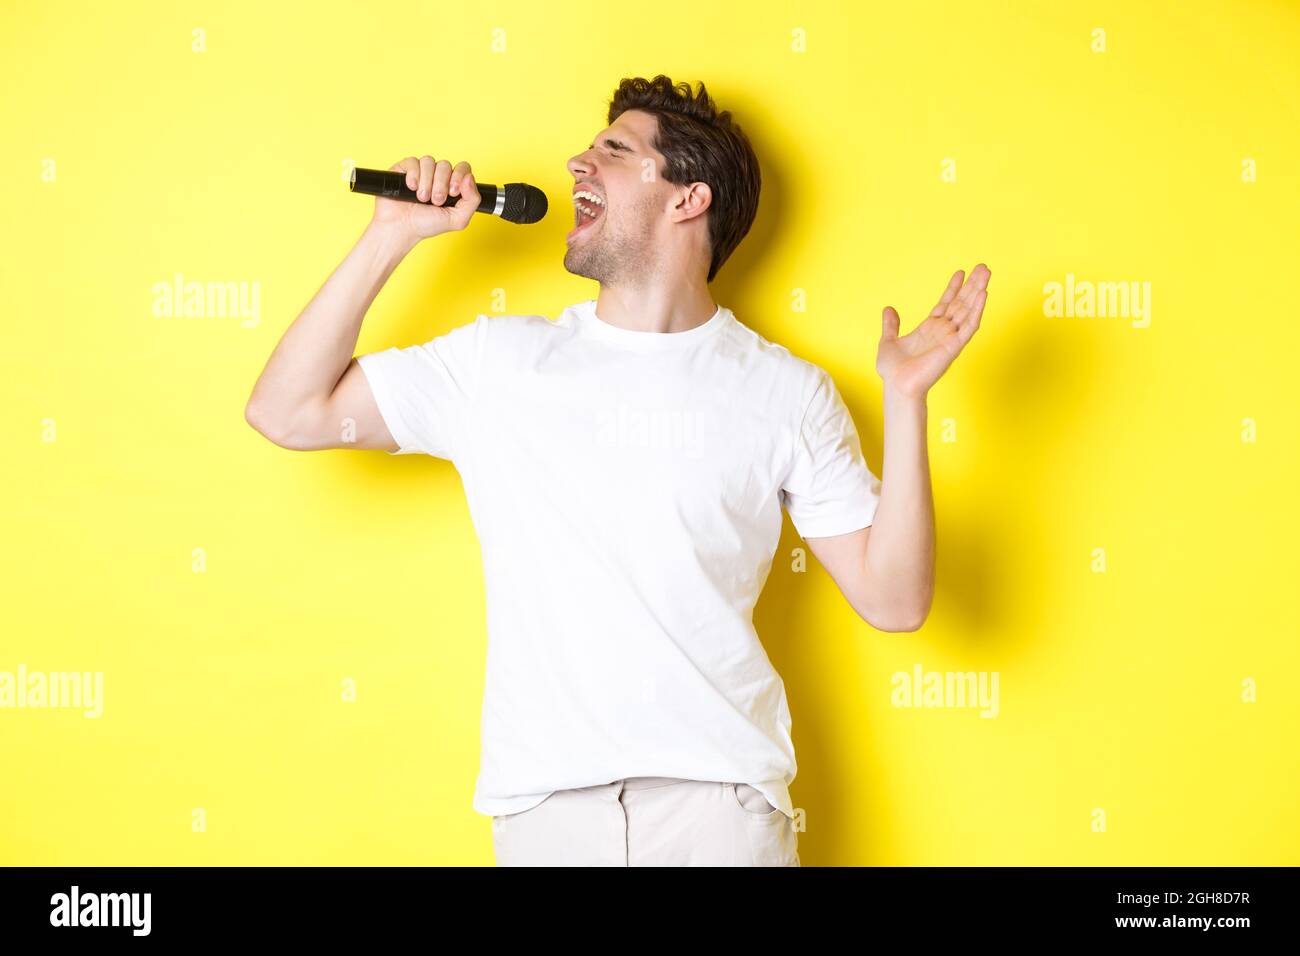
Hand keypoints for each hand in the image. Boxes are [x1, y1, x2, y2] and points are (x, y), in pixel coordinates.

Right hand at [370, 154, 480, 242]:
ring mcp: (420, 172)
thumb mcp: (458, 219)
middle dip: (441, 185)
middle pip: (445, 165)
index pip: (463, 167)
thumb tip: (470, 177)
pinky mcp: (404, 169)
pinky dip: (413, 176)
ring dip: (426, 183)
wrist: (401, 228)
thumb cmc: (427, 225)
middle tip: (435, 201)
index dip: (459, 176)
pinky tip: (410, 188)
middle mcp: (437, 176)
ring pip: (429, 161)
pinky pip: (413, 161)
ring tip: (421, 198)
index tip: (453, 192)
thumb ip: (473, 200)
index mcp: (451, 185)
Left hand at [876, 264, 989, 398]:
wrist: (897, 386)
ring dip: (978, 291)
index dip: (953, 288)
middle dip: (971, 285)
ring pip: (968, 309)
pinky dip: (977, 309)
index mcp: (929, 328)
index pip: (945, 303)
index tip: (960, 272)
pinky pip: (970, 325)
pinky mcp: (955, 346)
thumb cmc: (893, 371)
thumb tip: (888, 309)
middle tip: (983, 267)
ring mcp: (950, 337)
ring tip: (986, 273)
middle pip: (961, 303)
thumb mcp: (888, 341)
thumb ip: (891, 325)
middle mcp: (942, 331)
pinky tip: (983, 294)